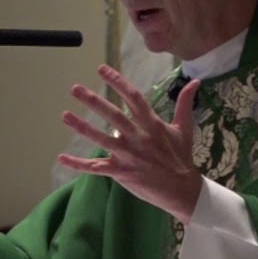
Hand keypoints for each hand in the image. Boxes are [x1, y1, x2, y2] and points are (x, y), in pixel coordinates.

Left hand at [57, 65, 203, 223]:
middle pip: (113, 115)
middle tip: (75, 89)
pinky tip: (62, 158)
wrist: (182, 190)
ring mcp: (129, 155)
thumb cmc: (181, 157)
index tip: (101, 69)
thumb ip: (184, 103)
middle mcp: (138, 137)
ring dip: (82, 127)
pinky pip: (96, 168)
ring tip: (65, 115)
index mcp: (152, 124)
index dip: (118, 82)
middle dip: (93, 101)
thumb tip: (195, 82)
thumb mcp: (184, 128)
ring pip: (101, 139)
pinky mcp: (121, 172)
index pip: (133, 97)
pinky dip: (78, 164)